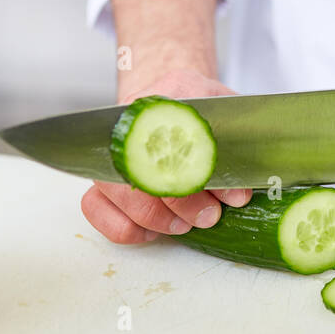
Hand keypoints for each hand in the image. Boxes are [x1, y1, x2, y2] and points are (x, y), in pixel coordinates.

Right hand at [81, 67, 251, 243]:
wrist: (165, 102)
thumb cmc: (198, 111)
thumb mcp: (227, 113)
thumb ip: (238, 145)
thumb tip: (239, 192)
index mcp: (162, 103)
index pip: (178, 134)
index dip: (203, 170)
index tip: (231, 194)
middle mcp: (127, 126)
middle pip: (143, 167)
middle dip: (182, 201)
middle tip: (209, 215)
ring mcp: (108, 154)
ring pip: (116, 192)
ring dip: (154, 218)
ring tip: (183, 225)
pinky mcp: (99, 181)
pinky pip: (95, 208)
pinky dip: (124, 227)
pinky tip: (152, 231)